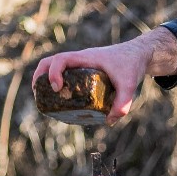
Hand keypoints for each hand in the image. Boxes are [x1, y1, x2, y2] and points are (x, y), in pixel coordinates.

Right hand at [31, 29, 176, 125]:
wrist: (138, 54)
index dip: (53, 72)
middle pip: (50, 61)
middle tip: (38, 94)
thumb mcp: (130, 85)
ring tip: (43, 97)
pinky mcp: (83, 69)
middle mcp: (80, 59)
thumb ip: (123, 103)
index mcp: (86, 58)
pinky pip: (63, 71)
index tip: (57, 88)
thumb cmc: (131, 65)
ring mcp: (80, 63)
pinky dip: (55, 80)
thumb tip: (109, 121)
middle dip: (40, 76)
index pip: (61, 59)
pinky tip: (58, 98)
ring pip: (54, 65)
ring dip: (44, 78)